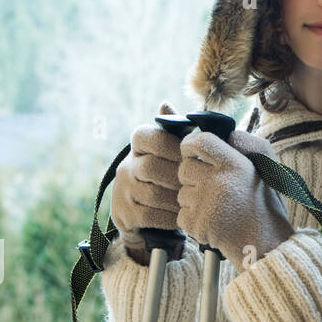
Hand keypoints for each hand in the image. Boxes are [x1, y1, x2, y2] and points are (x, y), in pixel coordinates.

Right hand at [111, 102, 183, 264]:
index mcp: (139, 147)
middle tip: (198, 183)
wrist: (145, 213)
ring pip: (152, 194)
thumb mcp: (172, 151)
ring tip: (195, 201)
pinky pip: (149, 216)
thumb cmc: (169, 174)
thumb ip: (176, 131)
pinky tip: (184, 216)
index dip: (170, 145)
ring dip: (177, 199)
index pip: (148, 137)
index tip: (189, 155)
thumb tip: (165, 104)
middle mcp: (126, 167)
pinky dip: (170, 217)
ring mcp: (123, 191)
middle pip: (150, 168)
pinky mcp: (124, 214)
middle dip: (177, 177)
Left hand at [176, 128, 294, 268]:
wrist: (264, 243)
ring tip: (217, 207)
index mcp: (236, 165)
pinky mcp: (197, 225)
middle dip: (192, 176)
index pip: (201, 141)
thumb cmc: (264, 202)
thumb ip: (247, 144)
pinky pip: (181, 214)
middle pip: (184, 168)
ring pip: (181, 192)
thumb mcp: (267, 167)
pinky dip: (192, 218)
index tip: (191, 150)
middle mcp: (219, 182)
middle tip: (212, 186)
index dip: (190, 143)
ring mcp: (206, 205)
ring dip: (193, 199)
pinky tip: (212, 221)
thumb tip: (225, 134)